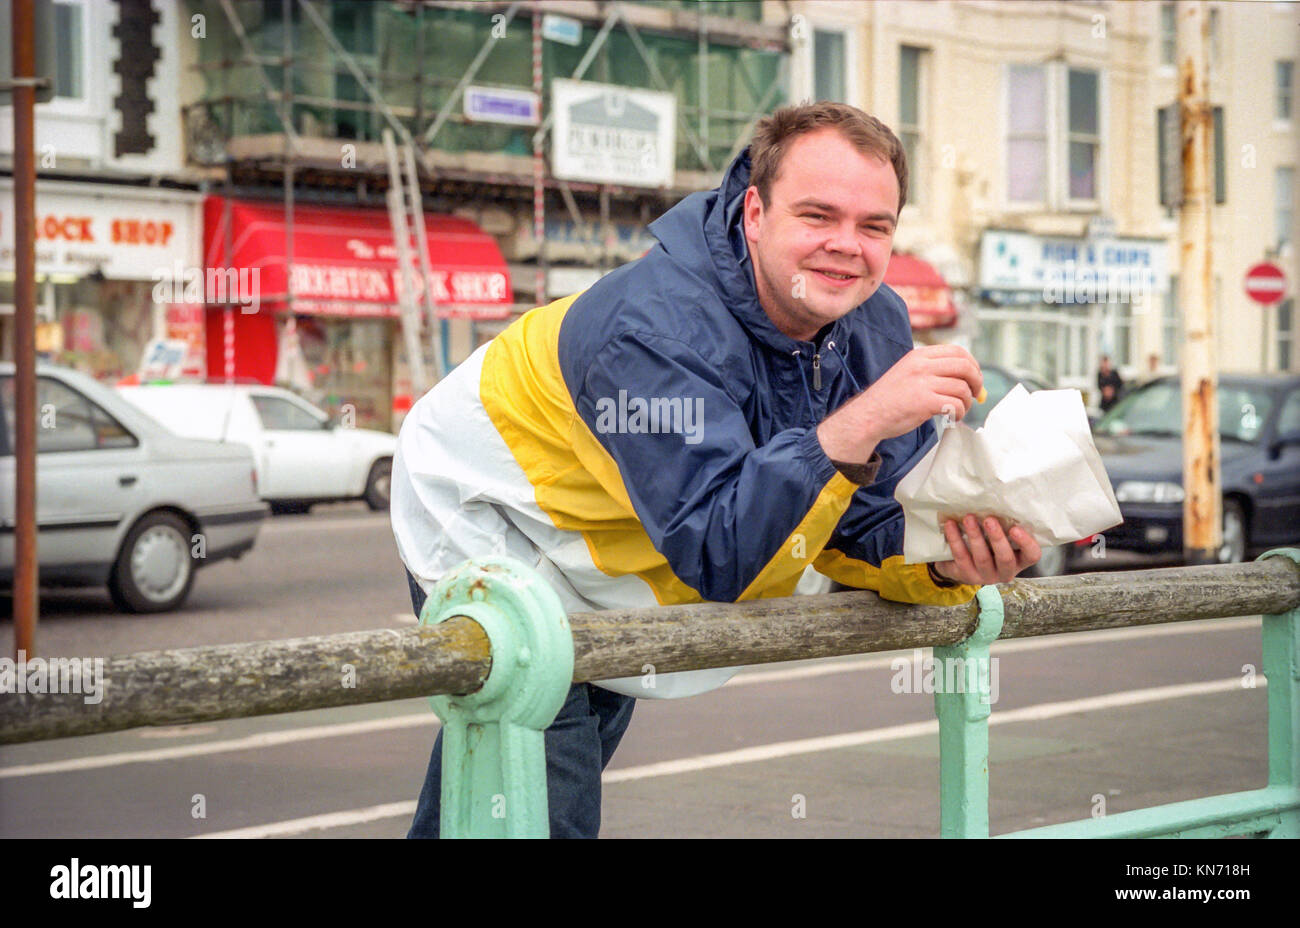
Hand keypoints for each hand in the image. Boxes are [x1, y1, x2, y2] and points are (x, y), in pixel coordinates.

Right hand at [817, 345, 982, 463]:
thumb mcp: (909, 372)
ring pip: (962, 388)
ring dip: (967, 402)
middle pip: (965, 366)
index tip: (974, 378)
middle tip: (975, 394)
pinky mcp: (924, 401)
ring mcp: (923, 383)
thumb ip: (933, 370)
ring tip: (959, 410)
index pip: (957, 351)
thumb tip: (968, 377)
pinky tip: (952, 417)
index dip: (973, 364)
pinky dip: (960, 413)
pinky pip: (955, 404)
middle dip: (976, 381)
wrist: (868, 416)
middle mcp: (922, 365)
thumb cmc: (889, 399)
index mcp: (919, 355)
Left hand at [932, 515, 1040, 585]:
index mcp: (1020, 560)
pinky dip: (955, 539)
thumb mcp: (1000, 537)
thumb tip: (998, 499)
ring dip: (975, 536)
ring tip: (968, 518)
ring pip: (981, 558)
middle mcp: (1005, 572)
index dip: (1026, 543)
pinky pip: (961, 557)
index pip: (1032, 555)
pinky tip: (951, 525)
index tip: (1015, 529)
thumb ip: (1004, 526)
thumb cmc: (988, 545)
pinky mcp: (966, 576)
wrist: (961, 565)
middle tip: (989, 520)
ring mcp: (986, 576)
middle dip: (997, 538)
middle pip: (1005, 559)